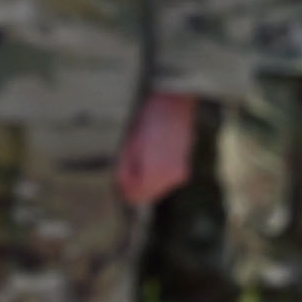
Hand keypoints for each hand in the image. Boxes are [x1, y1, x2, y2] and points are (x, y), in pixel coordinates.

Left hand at [118, 88, 200, 209]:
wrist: (174, 106)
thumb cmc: (147, 122)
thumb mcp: (128, 147)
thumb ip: (124, 172)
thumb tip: (121, 189)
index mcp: (155, 172)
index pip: (134, 196)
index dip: (122, 187)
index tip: (118, 173)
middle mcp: (170, 178)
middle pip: (144, 196)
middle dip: (132, 185)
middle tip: (127, 163)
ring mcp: (179, 175)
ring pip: (153, 190)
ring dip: (143, 181)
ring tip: (140, 156)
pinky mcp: (183, 170)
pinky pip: (162, 182)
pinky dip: (153, 176)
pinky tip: (151, 157)